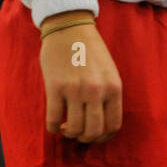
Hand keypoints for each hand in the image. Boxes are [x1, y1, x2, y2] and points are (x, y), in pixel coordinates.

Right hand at [39, 11, 122, 142]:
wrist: (69, 28)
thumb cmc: (90, 50)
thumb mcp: (109, 72)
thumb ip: (108, 94)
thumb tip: (102, 122)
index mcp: (114, 88)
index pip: (113, 125)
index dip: (104, 137)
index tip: (95, 136)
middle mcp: (97, 91)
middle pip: (94, 131)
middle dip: (86, 138)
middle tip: (79, 134)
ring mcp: (75, 90)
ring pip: (74, 129)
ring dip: (69, 134)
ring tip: (66, 128)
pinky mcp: (55, 87)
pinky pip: (53, 119)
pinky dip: (53, 128)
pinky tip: (54, 125)